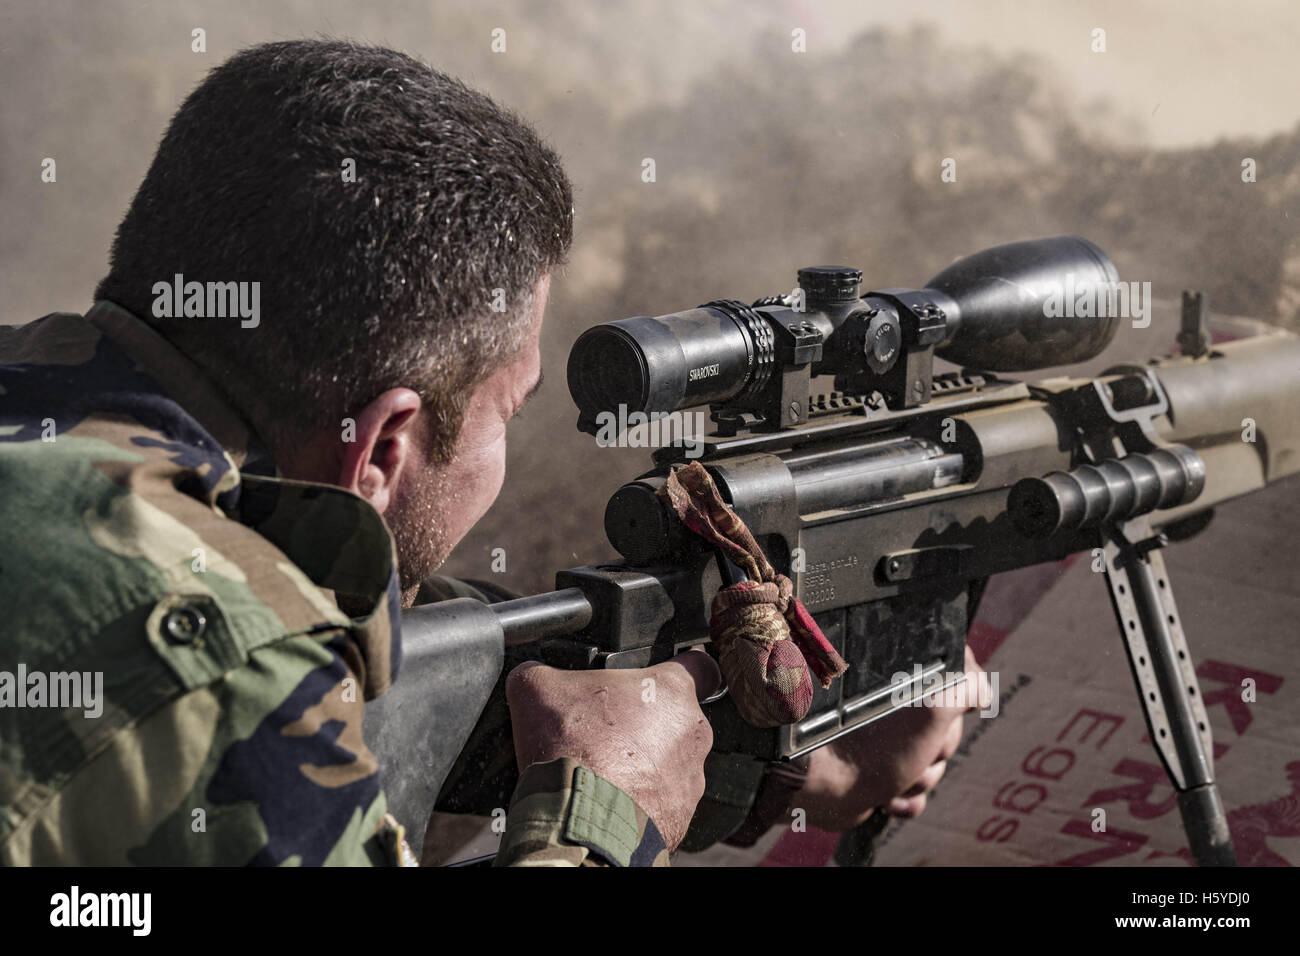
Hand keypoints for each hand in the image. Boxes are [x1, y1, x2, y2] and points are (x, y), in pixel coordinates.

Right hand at [505, 650, 720, 850]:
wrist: (578, 817)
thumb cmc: (570, 747)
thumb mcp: (537, 689)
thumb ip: (541, 671)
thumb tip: (532, 673)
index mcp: (671, 690)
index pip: (700, 665)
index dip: (681, 664)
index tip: (661, 675)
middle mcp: (692, 732)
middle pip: (677, 717)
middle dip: (647, 722)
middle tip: (609, 731)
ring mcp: (691, 778)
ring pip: (672, 761)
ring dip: (646, 763)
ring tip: (605, 770)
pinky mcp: (681, 816)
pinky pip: (664, 800)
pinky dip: (642, 799)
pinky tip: (611, 798)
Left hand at [796, 646, 982, 829]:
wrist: (824, 787)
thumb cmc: (876, 744)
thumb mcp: (934, 706)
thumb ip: (966, 685)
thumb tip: (982, 687)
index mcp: (903, 672)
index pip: (956, 671)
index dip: (961, 696)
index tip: (949, 709)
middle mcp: (894, 698)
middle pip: (951, 724)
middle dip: (938, 749)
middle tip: (918, 751)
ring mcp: (886, 734)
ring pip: (934, 760)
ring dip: (920, 778)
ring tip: (893, 777)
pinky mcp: (879, 767)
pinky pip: (915, 788)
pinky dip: (905, 798)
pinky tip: (887, 799)